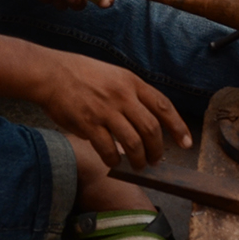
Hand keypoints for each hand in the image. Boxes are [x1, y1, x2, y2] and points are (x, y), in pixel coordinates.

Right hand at [34, 52, 192, 167]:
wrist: (51, 73)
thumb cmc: (81, 75)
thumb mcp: (114, 75)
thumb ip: (130, 95)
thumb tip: (143, 124)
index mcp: (131, 82)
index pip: (163, 106)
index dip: (178, 127)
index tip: (187, 143)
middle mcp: (122, 96)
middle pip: (151, 128)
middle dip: (157, 149)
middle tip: (156, 160)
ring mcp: (106, 110)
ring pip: (133, 142)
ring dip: (139, 159)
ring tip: (138, 166)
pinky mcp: (89, 124)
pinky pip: (108, 149)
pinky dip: (114, 160)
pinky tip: (113, 162)